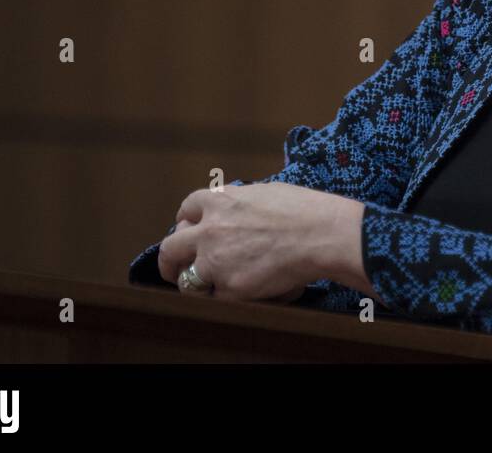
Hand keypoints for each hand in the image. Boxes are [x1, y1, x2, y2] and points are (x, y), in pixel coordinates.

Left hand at [156, 182, 360, 301]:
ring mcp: (216, 261)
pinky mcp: (230, 288)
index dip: (186, 222)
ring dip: (195, 283)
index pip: (186, 209)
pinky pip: (218, 297)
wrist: (321, 234)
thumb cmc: (304, 210)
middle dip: (170, 260)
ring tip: (209, 287)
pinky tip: (247, 291)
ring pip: (187, 280)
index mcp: (220, 201)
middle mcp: (210, 230)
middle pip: (171, 248)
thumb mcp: (264, 193)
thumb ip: (240, 204)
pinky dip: (230, 296)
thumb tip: (235, 213)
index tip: (188, 230)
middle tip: (174, 268)